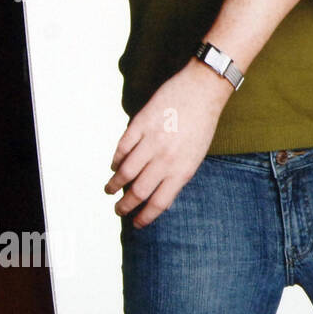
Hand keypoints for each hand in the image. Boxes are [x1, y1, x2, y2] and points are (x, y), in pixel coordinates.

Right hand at [106, 60, 230, 227]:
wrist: (202, 90)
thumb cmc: (202, 124)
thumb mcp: (197, 155)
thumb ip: (177, 173)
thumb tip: (158, 192)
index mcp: (183, 168)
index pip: (160, 202)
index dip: (146, 216)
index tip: (137, 223)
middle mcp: (166, 158)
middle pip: (138, 191)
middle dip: (125, 206)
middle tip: (118, 211)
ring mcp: (151, 141)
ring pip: (125, 172)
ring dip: (114, 184)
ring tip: (110, 190)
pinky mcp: (140, 124)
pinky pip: (122, 148)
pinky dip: (116, 160)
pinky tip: (115, 165)